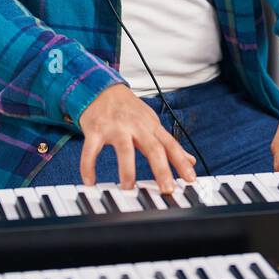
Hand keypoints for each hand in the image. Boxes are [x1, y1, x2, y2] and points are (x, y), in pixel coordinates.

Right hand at [77, 84, 196, 192]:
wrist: (101, 88)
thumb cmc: (129, 109)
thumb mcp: (151, 123)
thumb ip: (169, 144)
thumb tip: (191, 161)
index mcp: (151, 126)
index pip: (170, 144)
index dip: (181, 162)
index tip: (190, 179)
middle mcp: (136, 126)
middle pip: (152, 148)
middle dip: (161, 170)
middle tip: (166, 189)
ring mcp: (115, 127)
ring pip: (124, 149)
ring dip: (127, 170)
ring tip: (128, 188)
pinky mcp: (95, 130)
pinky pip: (91, 150)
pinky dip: (88, 166)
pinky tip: (90, 181)